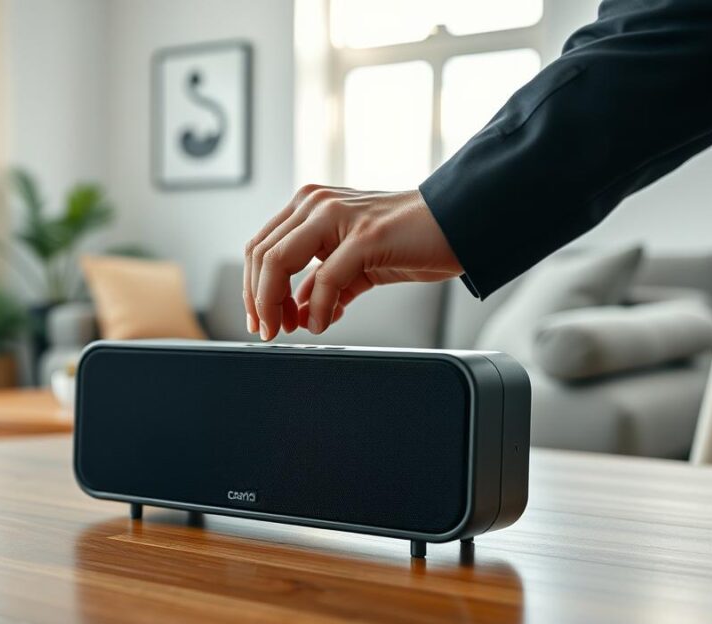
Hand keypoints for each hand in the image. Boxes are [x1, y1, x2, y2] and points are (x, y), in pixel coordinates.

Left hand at [243, 185, 462, 340]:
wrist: (459, 223)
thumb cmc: (411, 239)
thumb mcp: (355, 260)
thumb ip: (324, 282)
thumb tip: (299, 312)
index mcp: (311, 205)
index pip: (260, 246)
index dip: (251, 288)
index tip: (260, 320)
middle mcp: (317, 204)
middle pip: (260, 254)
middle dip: (257, 300)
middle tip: (268, 331)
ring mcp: (338, 215)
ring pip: (278, 261)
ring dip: (275, 304)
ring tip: (289, 329)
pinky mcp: (363, 235)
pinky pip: (324, 280)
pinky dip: (318, 310)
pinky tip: (323, 324)